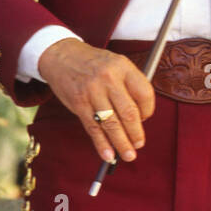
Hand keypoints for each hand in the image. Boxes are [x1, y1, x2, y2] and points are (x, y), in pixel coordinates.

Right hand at [37, 38, 154, 162]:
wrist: (61, 55)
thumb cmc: (94, 63)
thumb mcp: (116, 63)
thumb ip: (129, 85)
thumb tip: (140, 117)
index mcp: (123, 67)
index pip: (144, 93)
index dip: (148, 110)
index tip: (145, 119)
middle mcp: (109, 79)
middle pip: (129, 112)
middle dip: (136, 133)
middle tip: (139, 144)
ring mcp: (92, 92)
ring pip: (112, 124)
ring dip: (122, 143)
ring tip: (129, 155)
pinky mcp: (79, 103)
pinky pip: (93, 128)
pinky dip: (102, 144)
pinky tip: (109, 155)